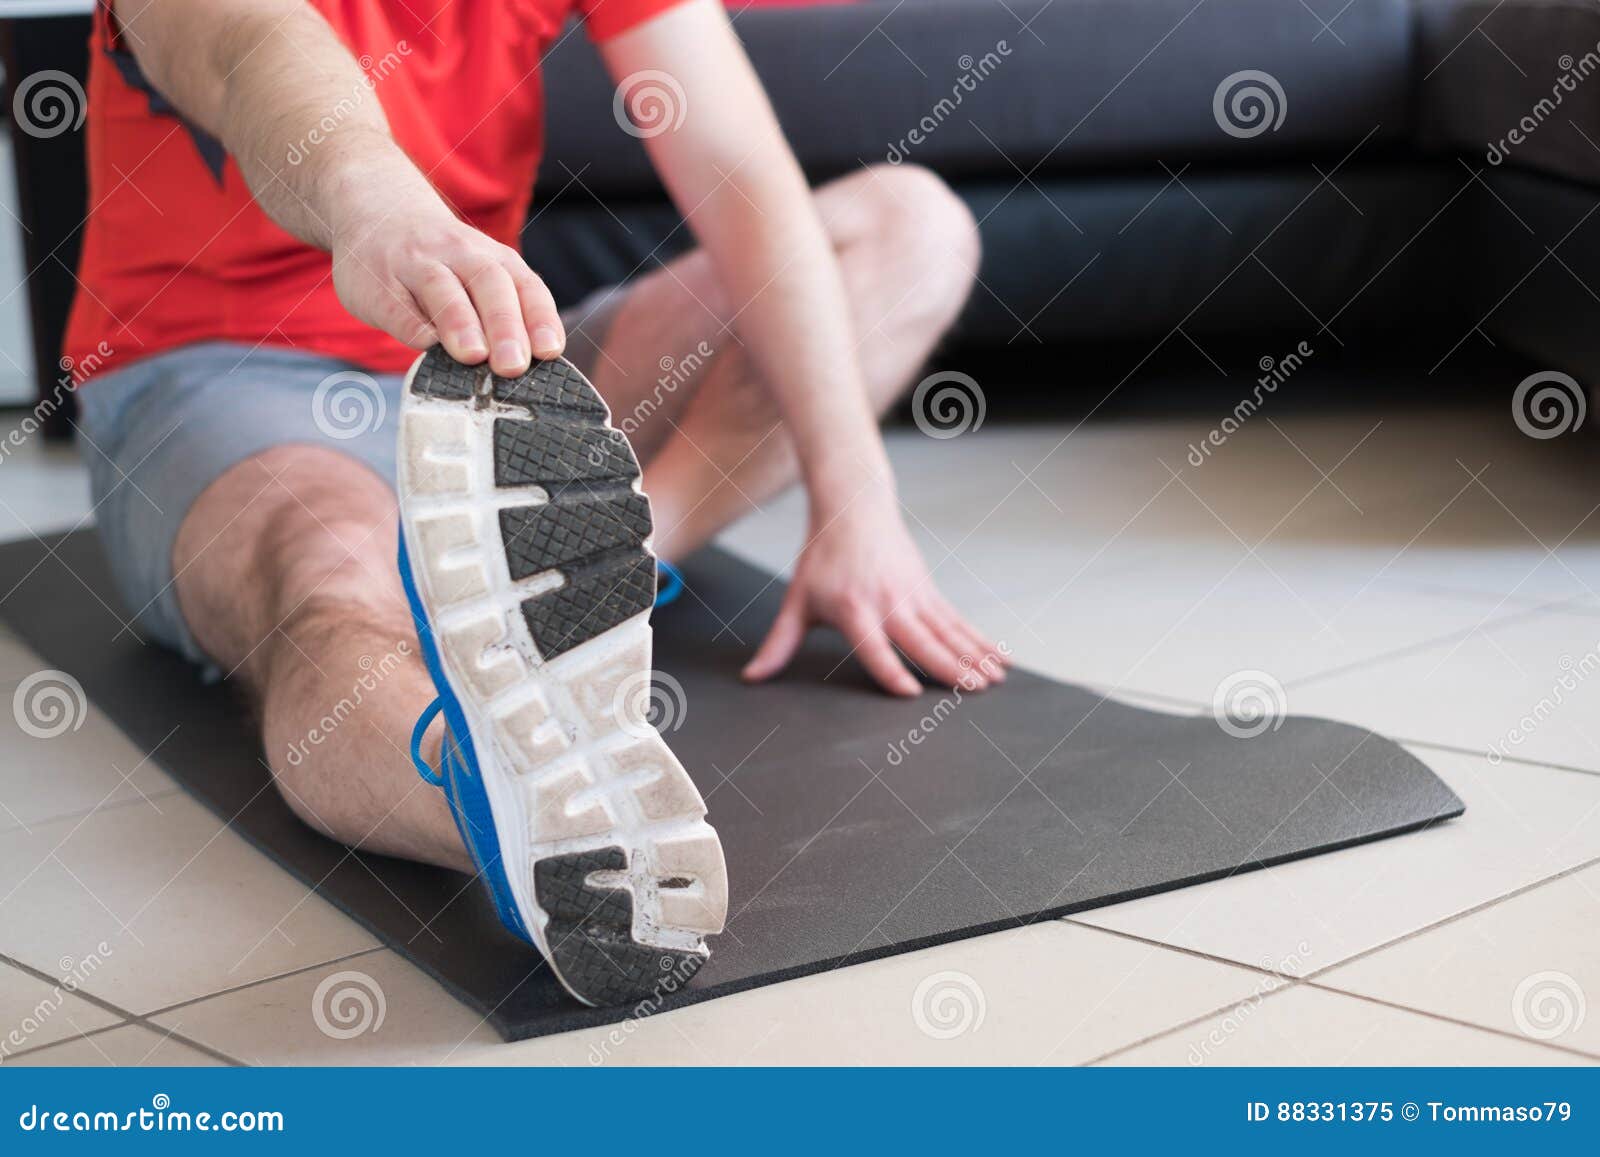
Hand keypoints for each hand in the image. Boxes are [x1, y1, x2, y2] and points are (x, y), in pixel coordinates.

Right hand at [330, 187, 563, 377]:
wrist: (375, 213)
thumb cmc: (441, 263)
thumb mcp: (479, 275)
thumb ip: (505, 315)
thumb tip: (528, 369)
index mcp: (493, 259)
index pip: (525, 286)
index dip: (539, 319)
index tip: (549, 351)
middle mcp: (459, 255)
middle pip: (488, 283)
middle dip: (505, 325)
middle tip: (513, 365)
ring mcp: (415, 265)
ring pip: (442, 287)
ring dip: (460, 322)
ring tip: (473, 355)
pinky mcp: (378, 285)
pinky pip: (397, 305)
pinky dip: (412, 325)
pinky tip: (426, 347)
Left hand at [742, 496, 1009, 695]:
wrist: (853, 509)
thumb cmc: (821, 559)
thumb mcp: (797, 600)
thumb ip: (779, 643)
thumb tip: (752, 677)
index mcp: (853, 609)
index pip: (873, 647)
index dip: (890, 670)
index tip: (910, 693)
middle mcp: (888, 603)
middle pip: (922, 640)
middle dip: (949, 667)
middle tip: (974, 691)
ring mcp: (913, 596)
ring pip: (948, 631)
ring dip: (974, 656)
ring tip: (995, 680)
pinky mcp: (928, 591)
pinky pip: (957, 621)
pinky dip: (979, 640)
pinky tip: (999, 658)